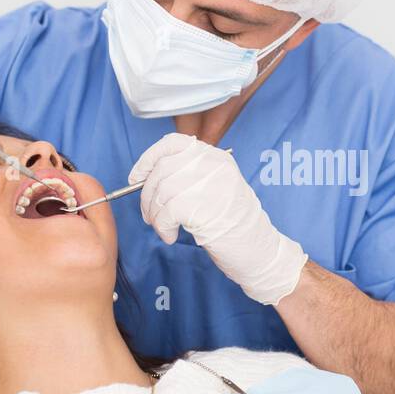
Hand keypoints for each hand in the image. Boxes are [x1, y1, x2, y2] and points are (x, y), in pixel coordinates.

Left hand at [130, 133, 307, 305]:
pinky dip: (162, 227)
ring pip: (161, 192)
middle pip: (162, 169)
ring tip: (163, 229)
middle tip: (150, 216)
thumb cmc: (233, 224)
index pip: (173, 143)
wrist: (258, 250)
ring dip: (155, 216)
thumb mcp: (215, 189)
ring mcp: (209, 184)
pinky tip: (171, 236)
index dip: (149, 158)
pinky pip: (166, 212)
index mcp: (216, 157)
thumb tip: (147, 178)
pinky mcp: (202, 206)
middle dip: (147, 196)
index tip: (136, 177)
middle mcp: (213, 165)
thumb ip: (187, 176)